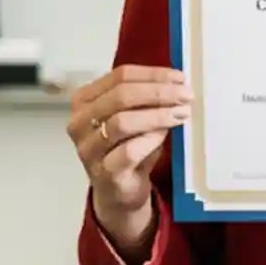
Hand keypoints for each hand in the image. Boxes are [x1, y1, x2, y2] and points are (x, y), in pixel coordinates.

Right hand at [66, 65, 192, 239]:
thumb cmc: (127, 148)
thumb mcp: (134, 116)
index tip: (180, 78)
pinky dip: (151, 140)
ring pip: (122, 122)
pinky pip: (129, 151)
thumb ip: (147, 98)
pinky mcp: (103, 172)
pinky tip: (165, 135)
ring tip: (180, 113)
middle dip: (158, 92)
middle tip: (185, 95)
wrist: (119, 191)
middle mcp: (80, 122)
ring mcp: (89, 148)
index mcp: (85, 100)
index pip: (120, 76)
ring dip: (157, 115)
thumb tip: (178, 84)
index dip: (153, 74)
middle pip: (121, 96)